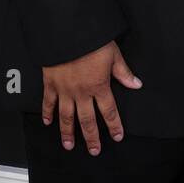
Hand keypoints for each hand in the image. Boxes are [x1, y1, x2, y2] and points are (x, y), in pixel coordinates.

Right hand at [41, 40, 141, 154]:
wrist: (67, 32)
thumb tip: (136, 84)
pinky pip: (48, 102)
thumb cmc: (91, 41)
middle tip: (94, 150)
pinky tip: (48, 122)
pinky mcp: (50, 83)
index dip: (114, 125)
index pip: (109, 111)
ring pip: (66, 116)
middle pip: (87, 120)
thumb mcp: (113, 55)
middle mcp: (81, 92)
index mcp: (99, 85)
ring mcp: (64, 89)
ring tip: (69, 145)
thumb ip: (123, 72)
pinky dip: (47, 113)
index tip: (117, 136)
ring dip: (68, 132)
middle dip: (91, 137)